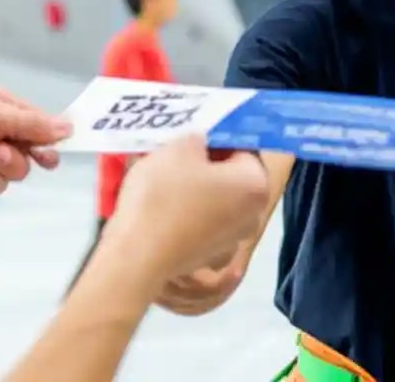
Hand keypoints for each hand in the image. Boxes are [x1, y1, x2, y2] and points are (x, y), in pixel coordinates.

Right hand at [104, 134, 267, 283]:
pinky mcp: (209, 257)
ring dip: (197, 190)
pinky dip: (188, 216)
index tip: (189, 137)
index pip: (243, 148)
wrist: (137, 254)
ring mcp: (232, 241)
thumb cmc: (164, 195)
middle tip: (175, 156)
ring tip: (165, 182)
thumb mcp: (179, 147)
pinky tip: (165, 211)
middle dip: (207, 166)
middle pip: (232, 178)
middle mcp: (253, 215)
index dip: (215, 138)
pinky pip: (202, 225)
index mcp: (256, 185)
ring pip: (216, 202)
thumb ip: (198, 137)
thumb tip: (202, 143)